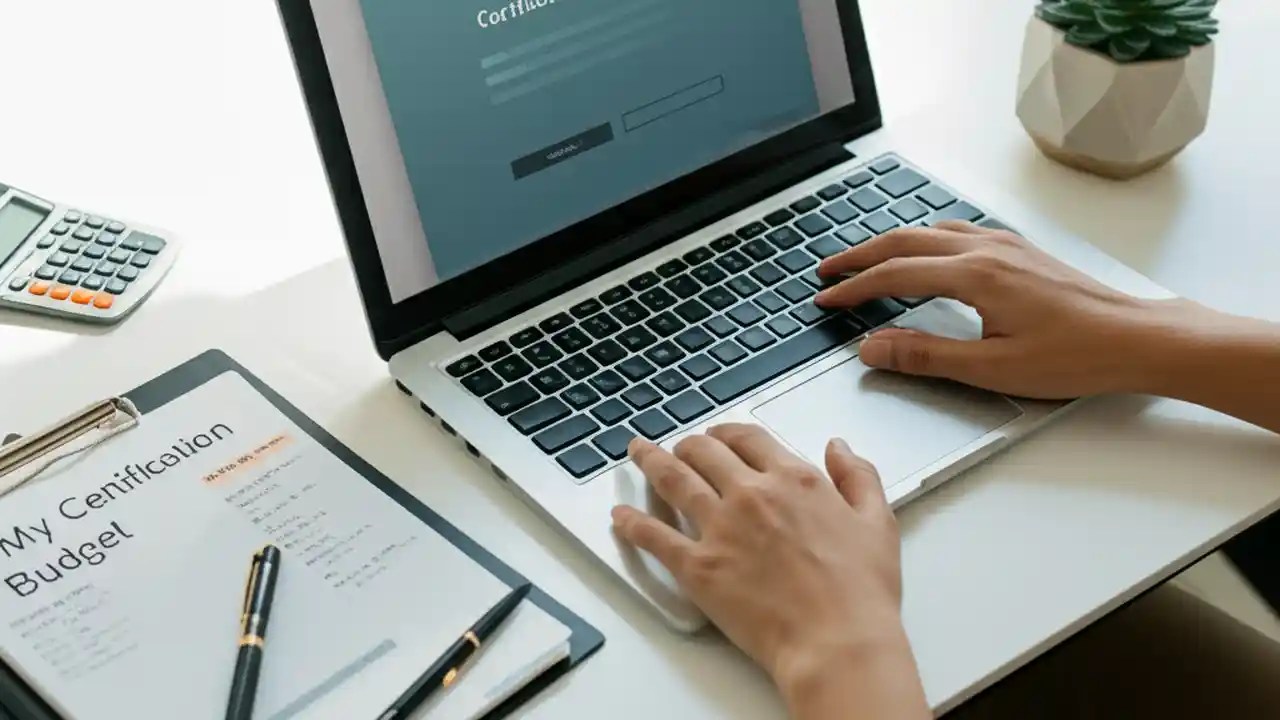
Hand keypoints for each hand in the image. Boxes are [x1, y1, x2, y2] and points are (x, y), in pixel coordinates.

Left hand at [612, 425, 927, 719]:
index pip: (749, 438)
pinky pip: (654, 536)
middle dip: (688, 444)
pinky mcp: (698, 566)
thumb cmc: (860, 592)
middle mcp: (751, 495)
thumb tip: (839, 447)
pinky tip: (619, 515)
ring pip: (673, 479)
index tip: (718, 435)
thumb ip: (858, 476)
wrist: (837, 641)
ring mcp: (720, 528)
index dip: (727, 433)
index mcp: (793, 479)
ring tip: (637, 451)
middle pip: (705, 452)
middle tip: (679, 446)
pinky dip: (632, 522)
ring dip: (651, 460)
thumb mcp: (877, 522)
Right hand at [814, 221, 1190, 399]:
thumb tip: (874, 347)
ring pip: (930, 232)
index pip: (894, 275)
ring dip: (890, 244)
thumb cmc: (1077, 355)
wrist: (1137, 338)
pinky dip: (924, 240)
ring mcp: (1005, 245)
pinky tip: (926, 253)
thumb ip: (926, 356)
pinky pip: (957, 232)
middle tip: (828, 271)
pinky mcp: (1020, 251)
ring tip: (866, 260)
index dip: (854, 289)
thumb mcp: (992, 368)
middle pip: (904, 242)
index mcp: (975, 276)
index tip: (826, 300)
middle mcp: (986, 250)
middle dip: (860, 256)